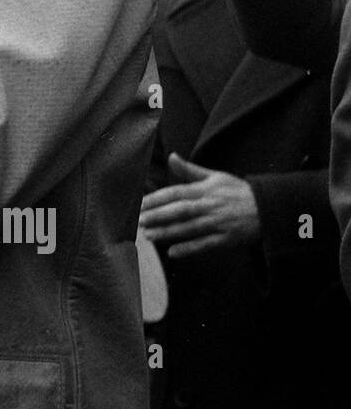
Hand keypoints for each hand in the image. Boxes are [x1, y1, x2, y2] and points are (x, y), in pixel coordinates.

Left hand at [138, 152, 260, 259]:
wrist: (269, 208)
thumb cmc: (238, 191)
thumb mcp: (216, 176)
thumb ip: (190, 170)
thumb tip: (171, 156)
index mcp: (206, 190)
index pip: (176, 193)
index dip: (157, 199)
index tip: (139, 204)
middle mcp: (210, 206)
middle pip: (180, 210)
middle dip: (158, 216)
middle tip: (139, 221)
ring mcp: (219, 223)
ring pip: (190, 228)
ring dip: (168, 232)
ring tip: (149, 236)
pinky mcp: (227, 239)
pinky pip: (205, 244)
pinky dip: (189, 249)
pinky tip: (173, 253)